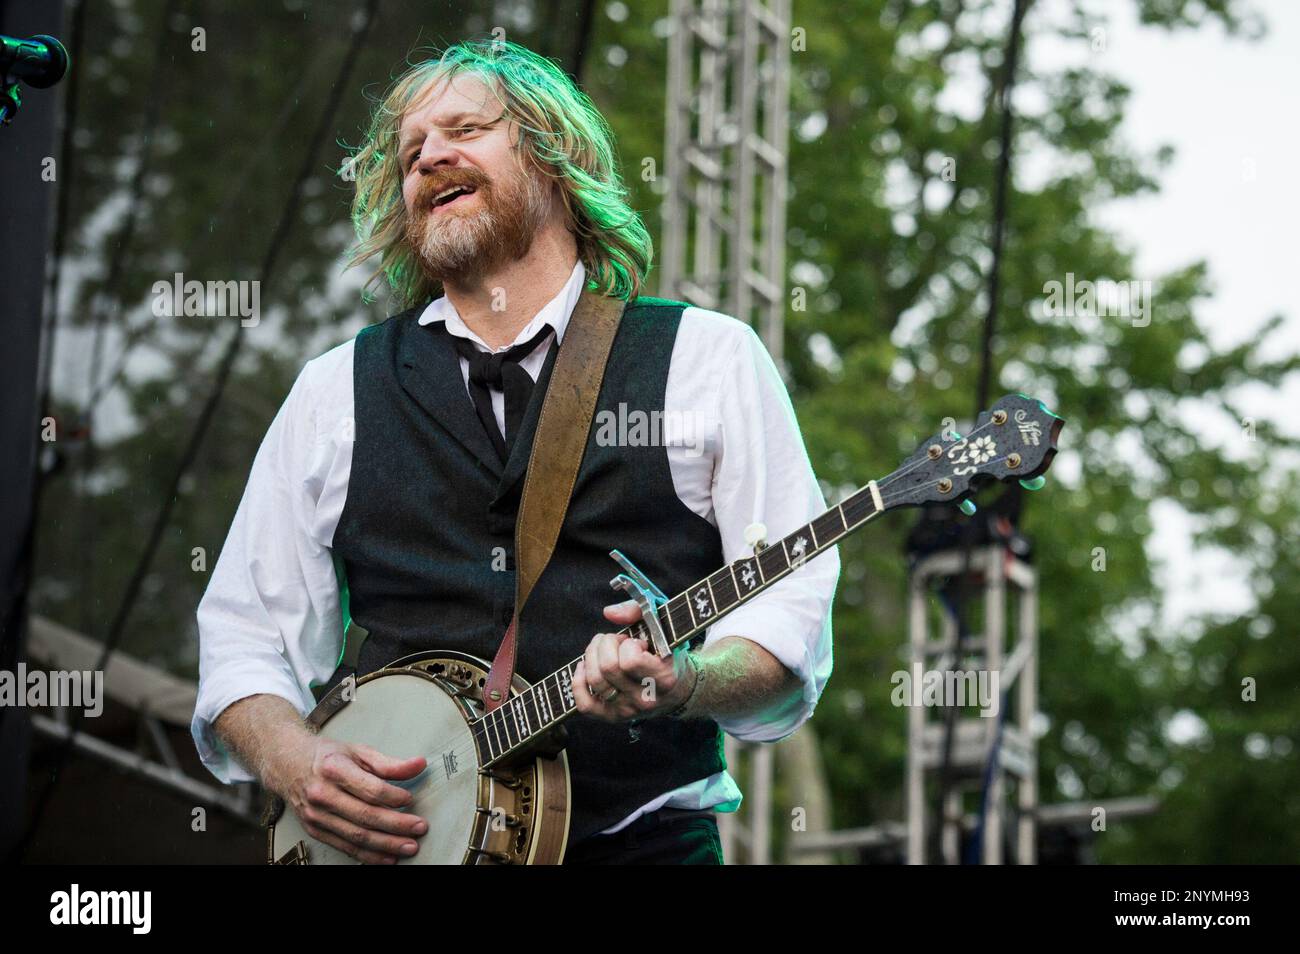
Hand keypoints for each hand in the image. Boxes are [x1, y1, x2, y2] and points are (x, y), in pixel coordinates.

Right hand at [270, 734, 428, 863]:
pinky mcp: (315, 830)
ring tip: (409, 846)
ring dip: (386, 844)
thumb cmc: (326, 757)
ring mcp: (317, 815)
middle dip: (397, 825)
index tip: (411, 800)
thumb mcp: (358, 751)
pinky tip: (388, 856)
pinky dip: (369, 855)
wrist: (288, 764)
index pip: (369, 789)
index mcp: (334, 769)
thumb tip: (419, 765)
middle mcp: (323, 794)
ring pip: (357, 836)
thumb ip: (389, 763)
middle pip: (365, 816)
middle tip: (420, 828)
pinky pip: (345, 847)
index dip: (393, 797)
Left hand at [572, 600, 696, 722]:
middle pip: (607, 668)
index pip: (631, 661)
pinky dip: (578, 682)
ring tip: (604, 649)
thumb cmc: (668, 652)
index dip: (628, 644)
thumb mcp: (662, 626)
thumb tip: (609, 613)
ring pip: (594, 680)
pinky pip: (584, 704)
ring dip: (592, 655)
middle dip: (606, 643)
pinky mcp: (612, 717)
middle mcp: (646, 699)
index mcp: (664, 679)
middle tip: (616, 640)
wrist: (678, 690)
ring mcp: (628, 711)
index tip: (637, 643)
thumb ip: (638, 611)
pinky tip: (585, 666)